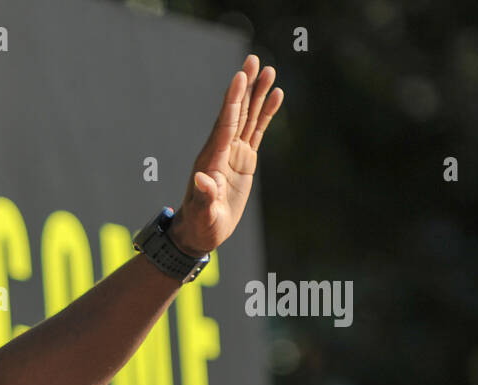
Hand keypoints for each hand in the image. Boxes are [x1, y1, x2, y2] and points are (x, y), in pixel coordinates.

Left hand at [169, 54, 284, 256]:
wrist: (200, 232)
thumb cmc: (200, 226)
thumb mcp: (203, 215)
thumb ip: (204, 197)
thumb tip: (201, 179)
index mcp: (212, 159)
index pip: (224, 124)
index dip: (232, 101)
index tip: (239, 77)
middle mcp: (221, 150)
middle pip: (235, 112)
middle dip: (245, 87)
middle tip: (253, 59)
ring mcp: (233, 153)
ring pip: (247, 117)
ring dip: (258, 94)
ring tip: (270, 70)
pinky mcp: (243, 159)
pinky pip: (256, 130)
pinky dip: (266, 113)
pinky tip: (276, 95)